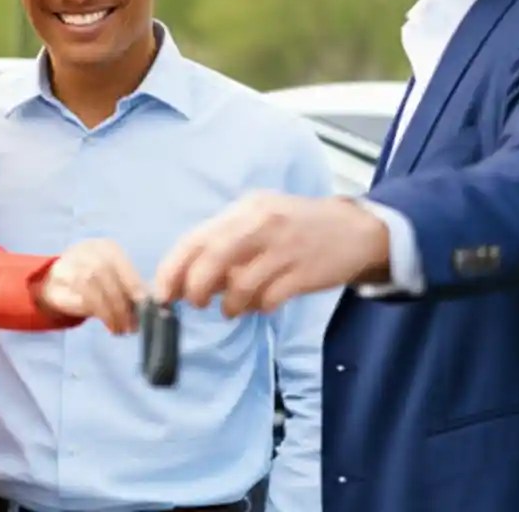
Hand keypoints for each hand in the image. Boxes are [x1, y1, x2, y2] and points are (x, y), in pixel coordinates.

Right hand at [39, 238, 145, 333]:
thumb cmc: (96, 284)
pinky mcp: (59, 274)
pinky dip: (97, 310)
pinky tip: (107, 323)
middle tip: (131, 324)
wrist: (59, 282)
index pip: (122, 264)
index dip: (133, 284)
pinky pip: (78, 292)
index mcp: (107, 248)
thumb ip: (129, 291)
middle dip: (120, 301)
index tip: (144, 305)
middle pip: (105, 272)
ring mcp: (71, 259)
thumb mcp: (115, 284)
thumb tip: (149, 306)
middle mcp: (88, 249)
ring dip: (108, 309)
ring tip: (119, 327)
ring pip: (90, 281)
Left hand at [154, 193, 388, 316]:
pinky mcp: (305, 273)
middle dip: (195, 287)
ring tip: (232, 308)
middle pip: (212, 258)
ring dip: (229, 304)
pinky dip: (257, 308)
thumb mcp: (259, 220)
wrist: (356, 229)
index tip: (162, 293)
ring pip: (240, 284)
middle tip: (194, 303)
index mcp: (245, 210)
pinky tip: (260, 305)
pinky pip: (268, 299)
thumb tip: (187, 280)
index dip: (173, 268)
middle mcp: (263, 223)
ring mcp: (285, 248)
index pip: (196, 238)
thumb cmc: (297, 228)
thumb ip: (224, 244)